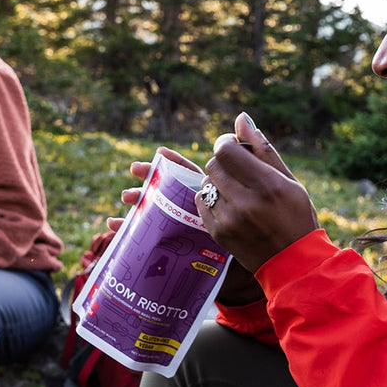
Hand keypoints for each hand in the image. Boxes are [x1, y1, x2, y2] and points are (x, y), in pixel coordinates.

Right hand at [107, 147, 265, 305]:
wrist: (269, 268)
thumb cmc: (271, 225)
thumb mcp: (265, 186)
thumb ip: (256, 153)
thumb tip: (241, 117)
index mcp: (213, 196)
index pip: (189, 175)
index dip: (173, 162)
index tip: (160, 154)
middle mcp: (197, 212)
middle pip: (167, 191)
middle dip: (149, 179)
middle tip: (134, 170)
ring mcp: (186, 231)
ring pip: (156, 212)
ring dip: (137, 203)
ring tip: (126, 198)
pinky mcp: (178, 250)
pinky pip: (150, 239)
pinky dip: (131, 232)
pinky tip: (115, 228)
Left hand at [197, 113, 319, 270]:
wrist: (294, 263)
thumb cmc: (296, 217)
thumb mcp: (289, 181)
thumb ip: (263, 149)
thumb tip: (241, 119)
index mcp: (267, 186)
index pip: (226, 151)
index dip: (227, 144)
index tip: (234, 147)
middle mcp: (246, 203)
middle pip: (213, 165)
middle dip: (222, 162)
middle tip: (236, 170)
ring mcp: (230, 221)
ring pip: (206, 184)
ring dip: (217, 182)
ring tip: (235, 191)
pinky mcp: (219, 234)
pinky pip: (202, 204)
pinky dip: (212, 200)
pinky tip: (229, 206)